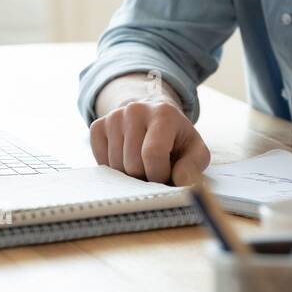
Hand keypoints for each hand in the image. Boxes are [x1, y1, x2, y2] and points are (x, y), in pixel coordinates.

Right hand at [89, 99, 209, 185]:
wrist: (153, 117)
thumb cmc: (176, 139)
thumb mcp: (194, 150)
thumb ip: (193, 167)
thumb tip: (181, 181)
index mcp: (163, 114)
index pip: (153, 154)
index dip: (159, 174)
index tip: (166, 176)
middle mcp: (135, 110)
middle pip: (132, 164)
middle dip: (144, 177)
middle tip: (154, 169)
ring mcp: (114, 116)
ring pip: (115, 166)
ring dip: (129, 175)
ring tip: (142, 163)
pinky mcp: (97, 126)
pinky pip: (101, 162)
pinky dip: (114, 169)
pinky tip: (127, 158)